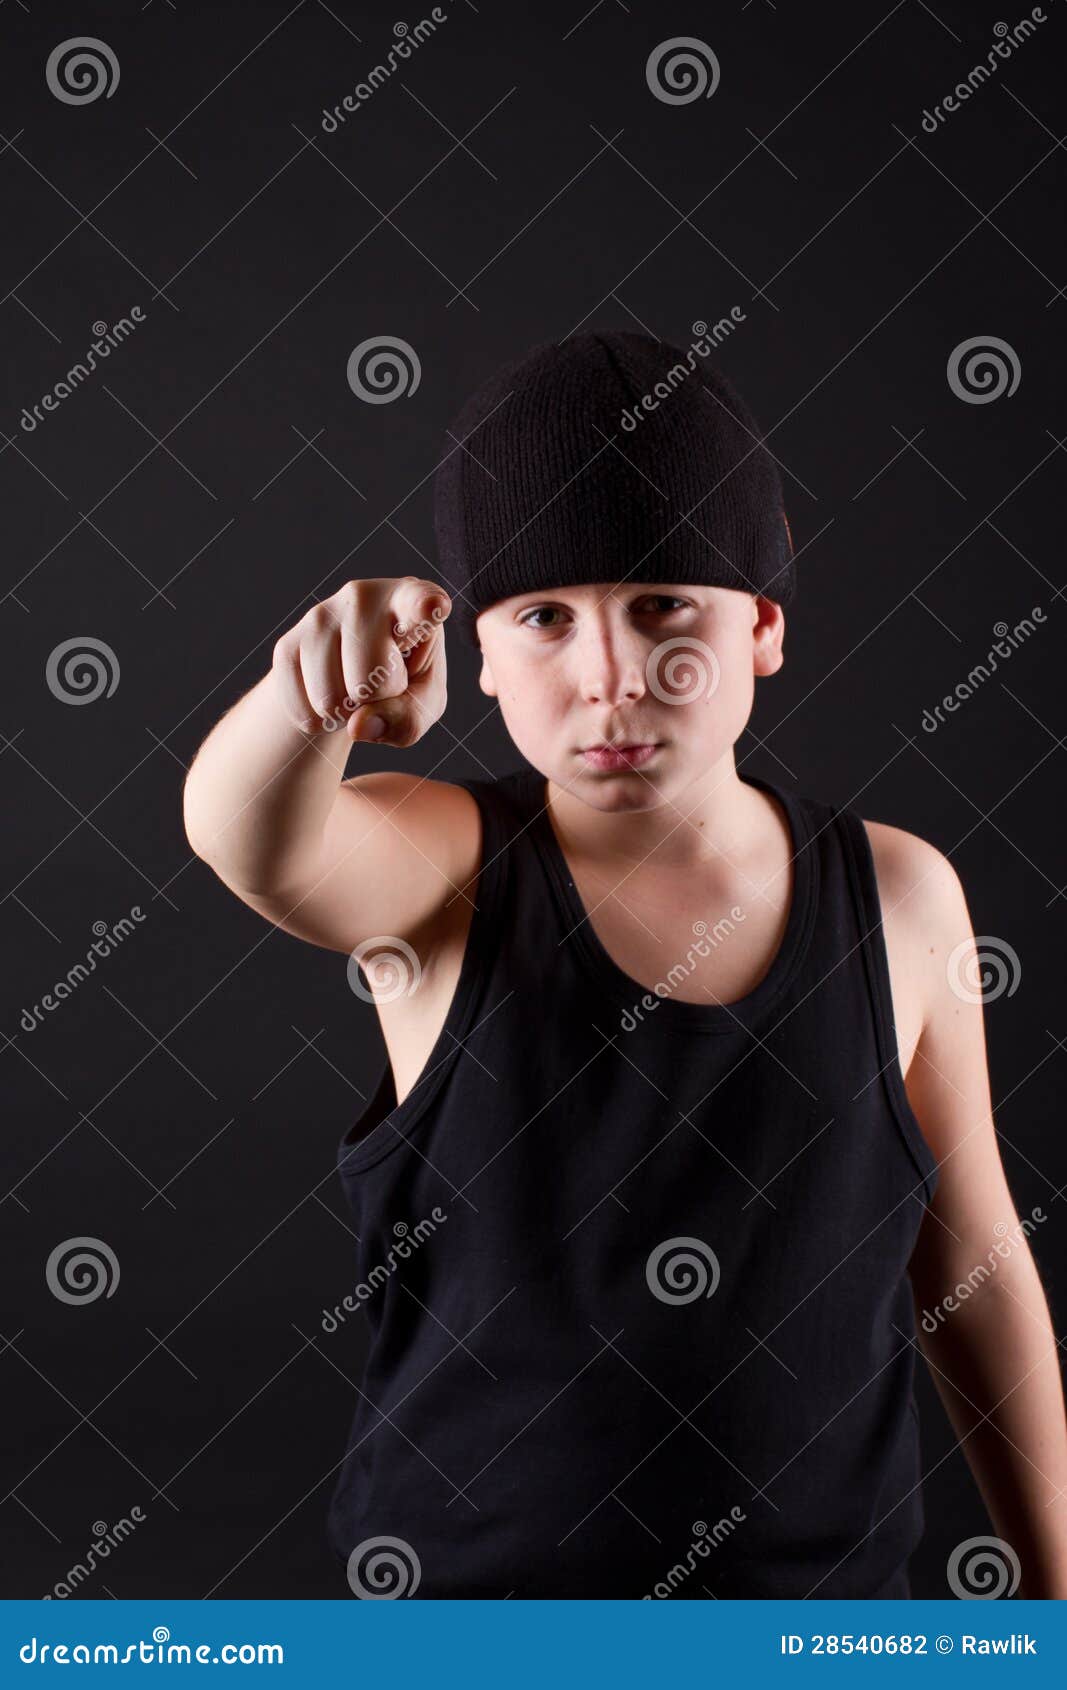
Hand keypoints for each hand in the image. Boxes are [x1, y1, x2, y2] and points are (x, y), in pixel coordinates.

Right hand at [270, 576, 450, 746]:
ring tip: (354, 688)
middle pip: (368, 679)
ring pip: (330, 699)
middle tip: (381, 683)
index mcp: (411, 601)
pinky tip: (330, 694)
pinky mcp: (287, 644)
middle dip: (376, 699)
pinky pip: (303, 711)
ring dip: (345, 714)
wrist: (349, 674)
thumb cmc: (403, 681)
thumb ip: (407, 719)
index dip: (425, 606)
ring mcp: (319, 616)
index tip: (433, 605)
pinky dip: (319, 721)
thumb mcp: (423, 702)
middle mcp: (363, 596)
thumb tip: (358, 726)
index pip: (419, 601)